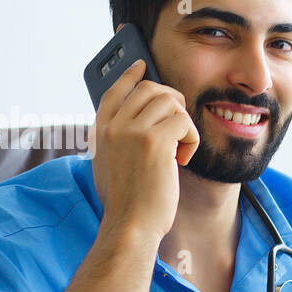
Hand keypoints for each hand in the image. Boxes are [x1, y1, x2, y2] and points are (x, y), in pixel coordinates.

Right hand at [89, 58, 199, 242]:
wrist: (130, 226)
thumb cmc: (126, 203)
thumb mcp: (109, 165)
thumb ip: (117, 140)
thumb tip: (138, 120)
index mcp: (100, 131)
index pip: (115, 90)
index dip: (130, 75)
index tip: (141, 65)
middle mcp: (114, 126)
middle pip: (149, 88)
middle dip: (172, 102)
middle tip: (179, 127)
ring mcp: (132, 131)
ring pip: (170, 101)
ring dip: (184, 125)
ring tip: (179, 151)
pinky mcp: (155, 141)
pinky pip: (184, 121)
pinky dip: (191, 140)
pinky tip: (182, 160)